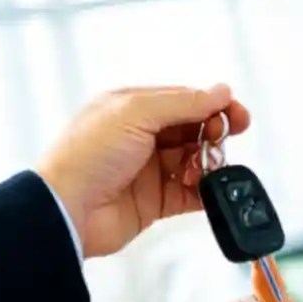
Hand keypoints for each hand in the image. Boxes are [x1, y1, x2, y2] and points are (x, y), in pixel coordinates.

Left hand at [35, 84, 249, 258]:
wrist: (66, 210)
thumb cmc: (87, 156)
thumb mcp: (135, 113)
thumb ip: (182, 102)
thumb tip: (220, 91)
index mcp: (132, 108)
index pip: (184, 99)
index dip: (213, 104)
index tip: (236, 114)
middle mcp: (141, 136)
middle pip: (193, 129)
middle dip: (215, 132)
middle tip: (225, 137)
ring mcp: (148, 170)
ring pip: (195, 161)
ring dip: (209, 162)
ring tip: (207, 167)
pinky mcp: (154, 201)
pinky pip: (190, 194)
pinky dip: (205, 192)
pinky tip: (211, 189)